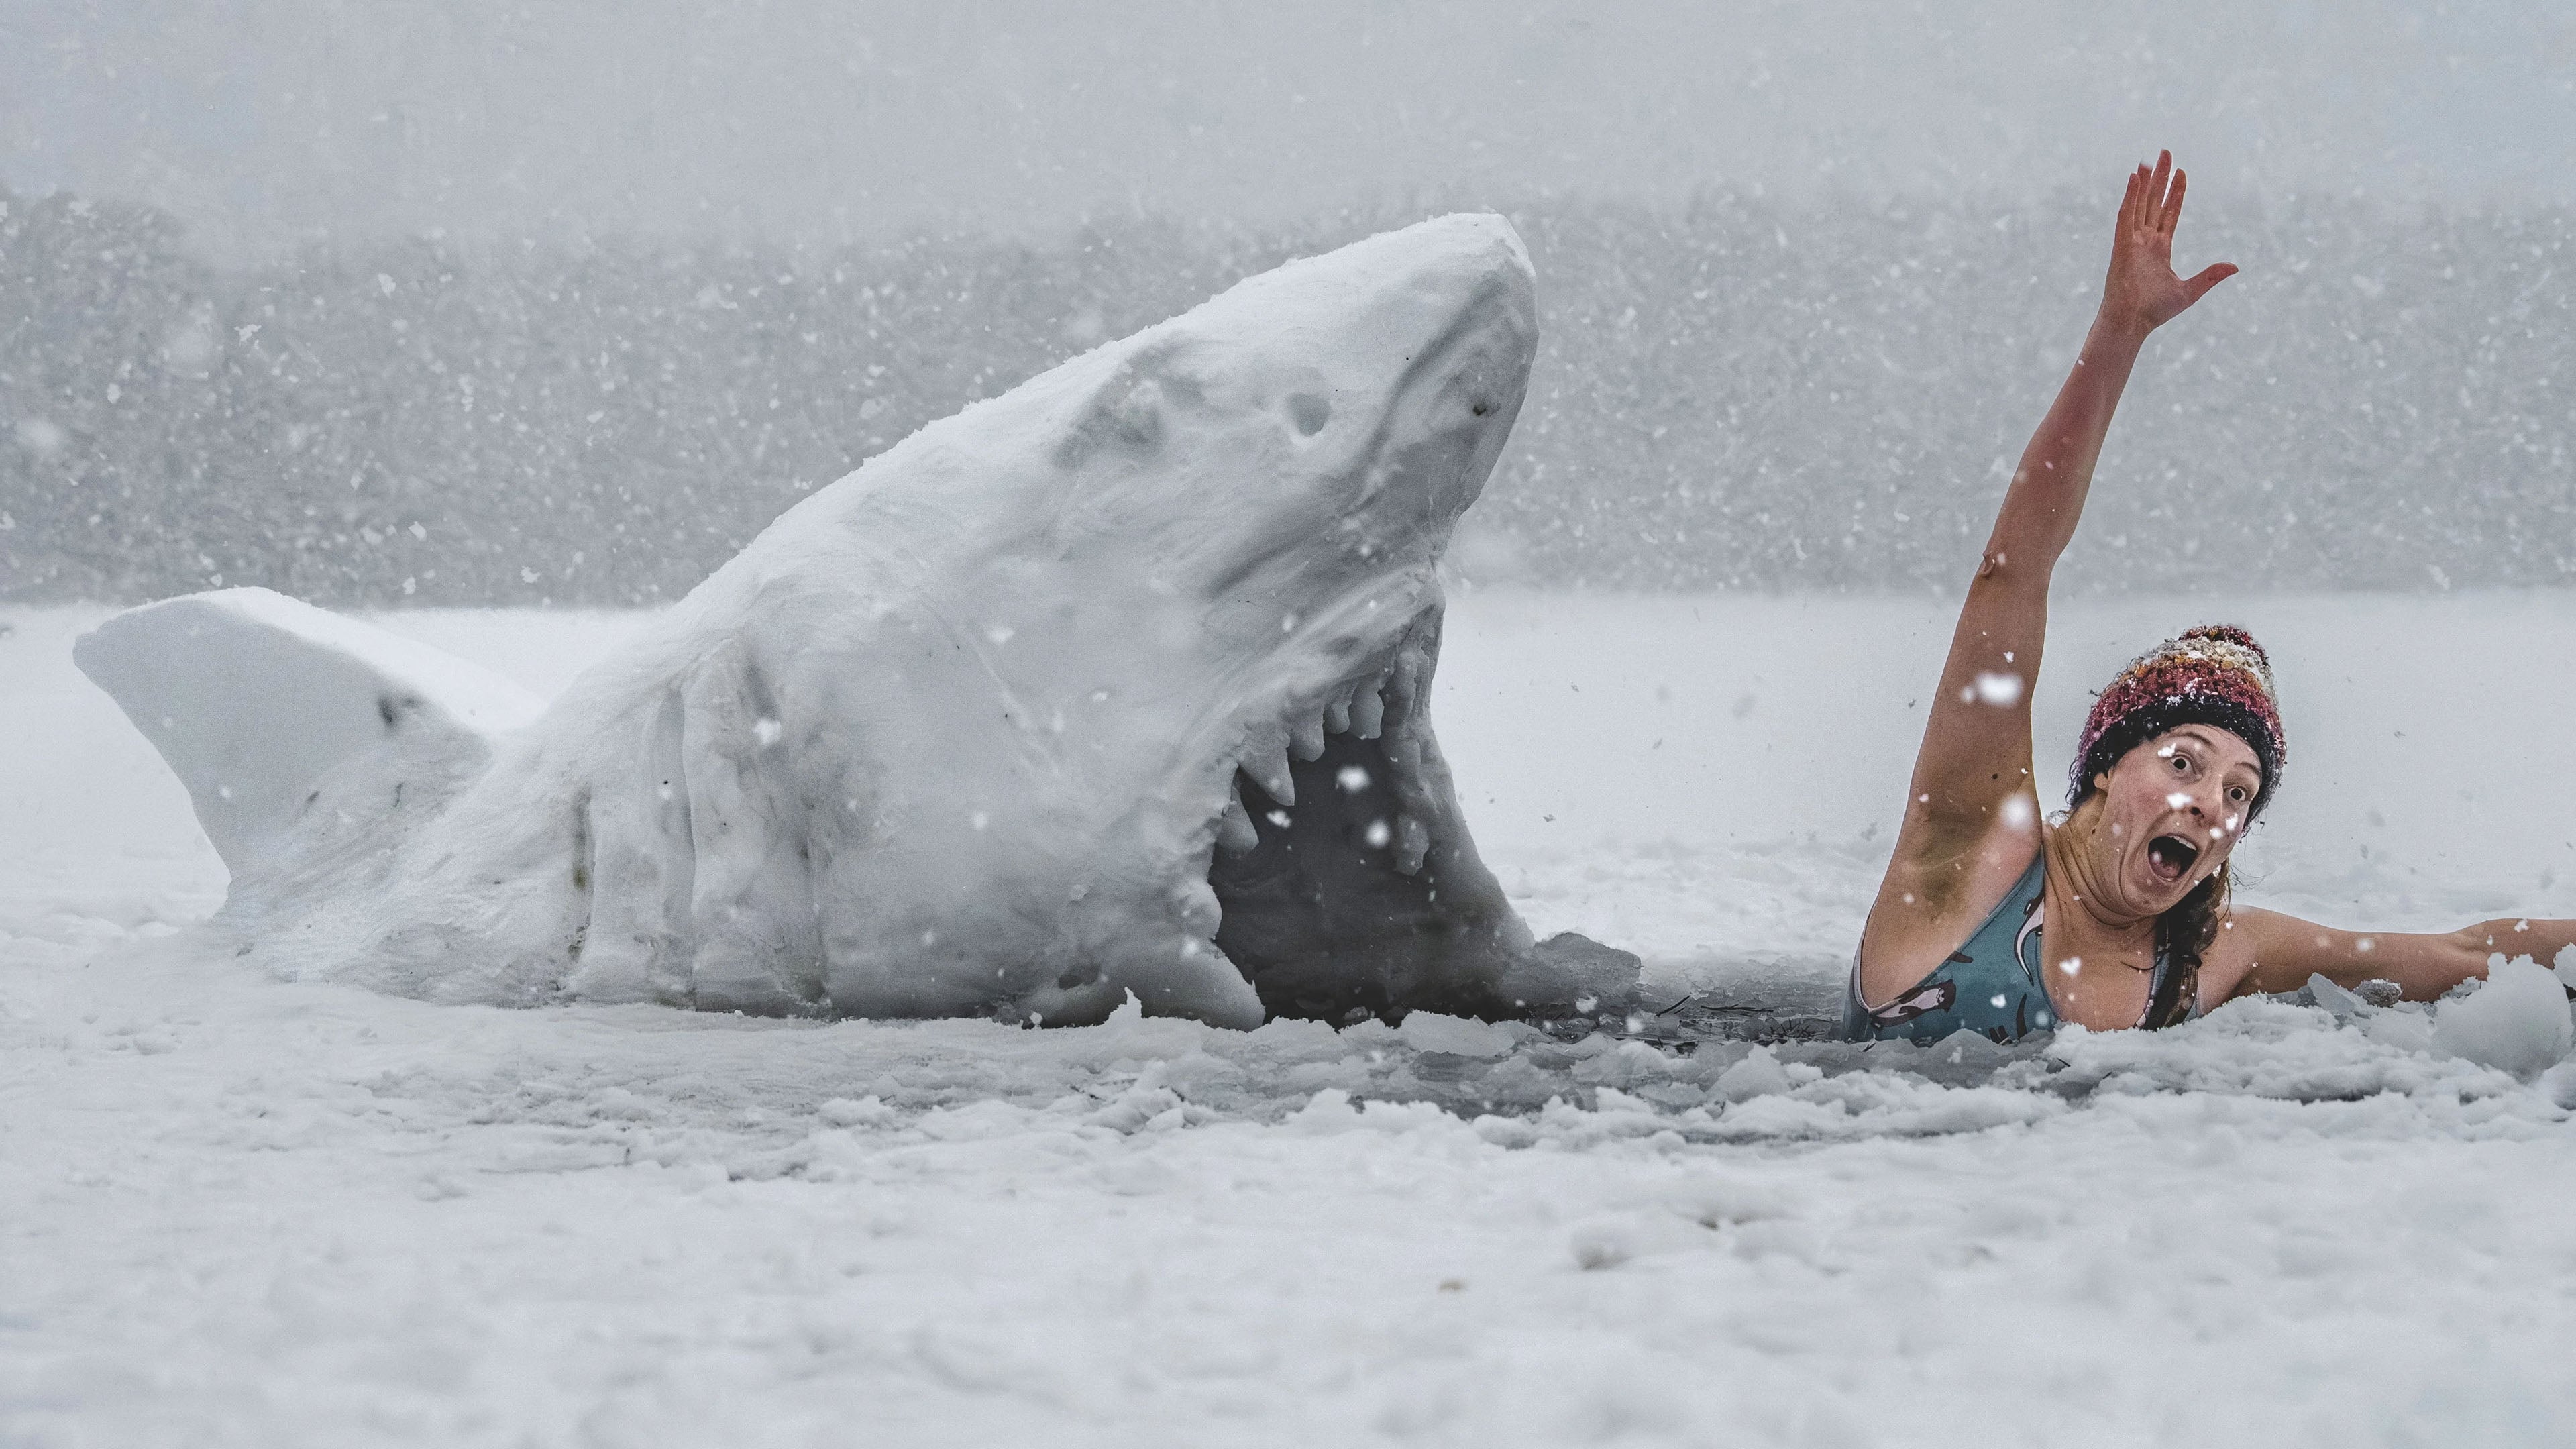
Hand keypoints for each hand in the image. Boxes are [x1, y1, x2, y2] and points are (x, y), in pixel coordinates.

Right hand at [2099, 151, 2235, 336]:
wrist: (2132, 323)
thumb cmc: (2154, 311)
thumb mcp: (2189, 291)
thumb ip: (2210, 276)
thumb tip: (2235, 266)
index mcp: (2160, 249)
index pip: (2169, 213)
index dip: (2176, 193)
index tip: (2181, 172)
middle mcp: (2145, 241)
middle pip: (2154, 202)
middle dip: (2160, 178)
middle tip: (2165, 154)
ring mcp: (2131, 242)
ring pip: (2140, 204)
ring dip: (2145, 182)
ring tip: (2148, 160)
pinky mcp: (2121, 246)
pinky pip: (2126, 216)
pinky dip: (2130, 197)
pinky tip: (2134, 179)